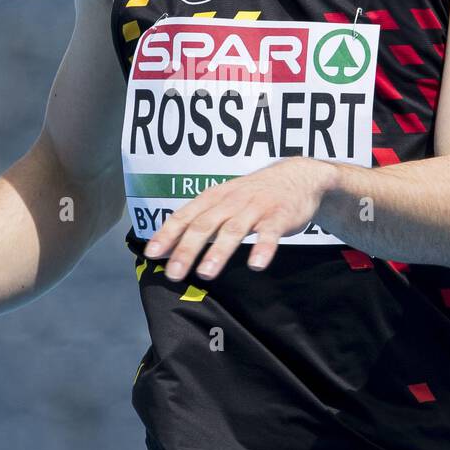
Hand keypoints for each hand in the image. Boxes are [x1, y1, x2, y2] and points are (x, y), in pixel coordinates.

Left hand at [143, 157, 335, 280]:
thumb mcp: (225, 200)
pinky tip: (256, 264)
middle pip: (205, 225)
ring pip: (234, 229)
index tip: (152, 253)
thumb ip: (202, 221)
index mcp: (214, 198)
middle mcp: (231, 201)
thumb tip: (169, 247)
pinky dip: (263, 248)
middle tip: (173, 273)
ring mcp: (256, 207)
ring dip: (218, 251)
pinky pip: (270, 233)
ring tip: (206, 272)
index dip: (168, 234)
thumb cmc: (255, 194)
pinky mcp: (280, 216)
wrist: (298, 176)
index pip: (185, 216)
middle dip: (187, 249)